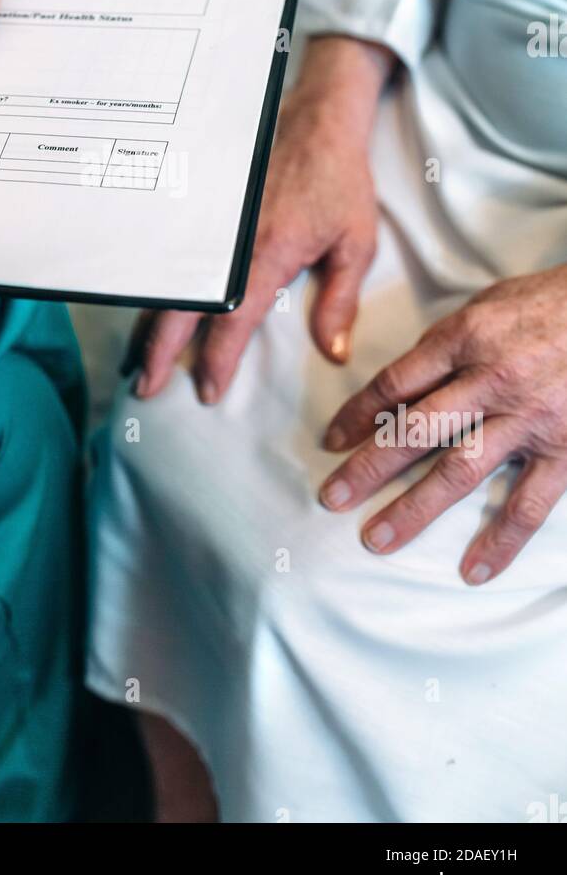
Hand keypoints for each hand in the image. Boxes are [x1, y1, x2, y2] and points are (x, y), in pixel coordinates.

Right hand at [123, 37, 393, 403]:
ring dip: (150, 326)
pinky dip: (158, 292)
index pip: (233, 319)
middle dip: (161, 352)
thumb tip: (333, 352)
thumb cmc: (338, 181)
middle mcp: (231, 241)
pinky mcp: (204, 211)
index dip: (218, 360)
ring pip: (169, 283)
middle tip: (147, 388)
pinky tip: (150, 315)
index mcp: (268, 253)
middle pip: (183, 307)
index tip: (208, 392)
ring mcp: (212, 224)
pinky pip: (172, 259)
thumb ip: (340, 300)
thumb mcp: (355, 242)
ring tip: (138, 362)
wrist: (316, 120)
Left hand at [320, 266, 566, 583]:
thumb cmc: (551, 304)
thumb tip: (406, 382)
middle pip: (413, 429)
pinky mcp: (566, 449)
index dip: (358, 415)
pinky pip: (528, 503)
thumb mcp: (490, 304)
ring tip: (377, 539)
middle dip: (367, 467)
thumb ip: (449, 344)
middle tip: (331, 499)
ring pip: (459, 471)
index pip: (395, 383)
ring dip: (414, 508)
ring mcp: (528, 418)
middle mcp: (490, 379)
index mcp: (465, 337)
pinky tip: (472, 571)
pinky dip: (500, 541)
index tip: (331, 442)